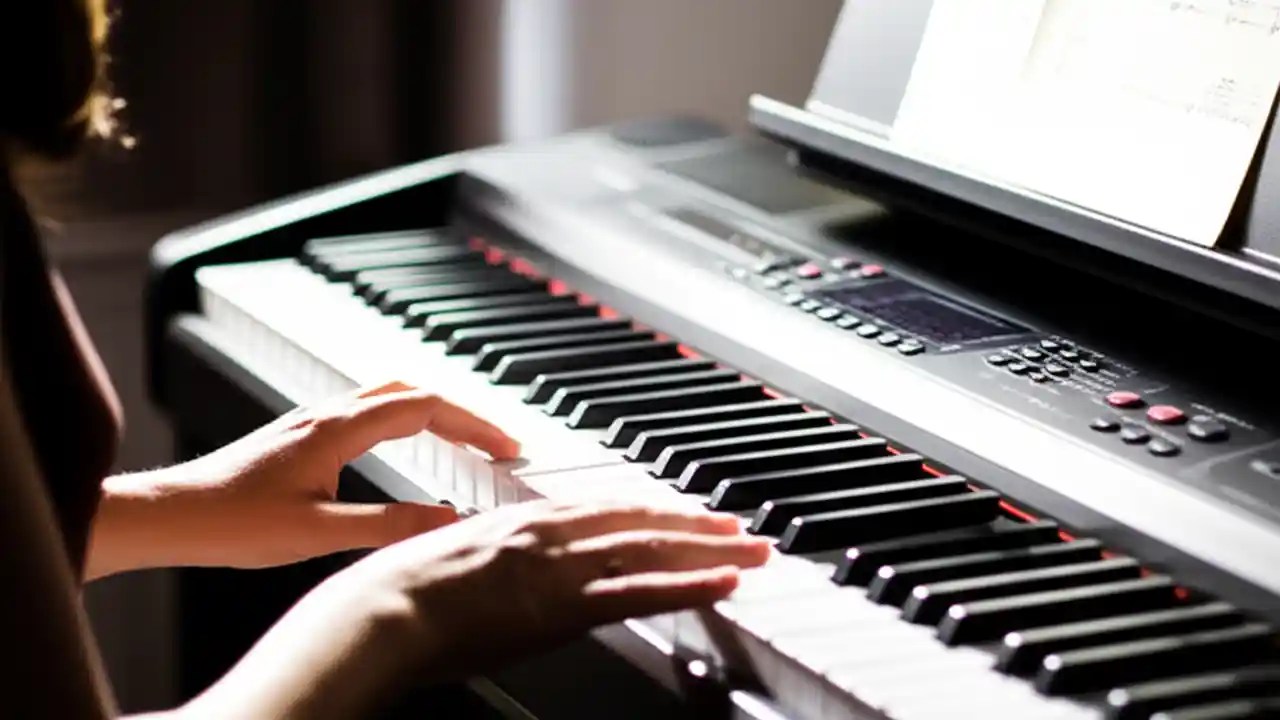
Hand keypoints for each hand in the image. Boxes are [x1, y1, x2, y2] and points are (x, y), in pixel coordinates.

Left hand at [87, 381, 519, 578]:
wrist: (171, 514)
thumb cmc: (232, 523)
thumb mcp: (318, 532)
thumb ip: (388, 524)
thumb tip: (448, 520)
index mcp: (338, 428)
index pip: (425, 408)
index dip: (474, 425)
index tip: (507, 447)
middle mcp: (327, 413)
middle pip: (412, 390)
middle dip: (462, 412)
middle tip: (495, 442)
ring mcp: (311, 419)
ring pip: (387, 395)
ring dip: (433, 410)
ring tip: (463, 440)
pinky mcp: (300, 434)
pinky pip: (366, 410)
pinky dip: (403, 419)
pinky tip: (403, 445)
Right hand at [347, 500, 771, 677]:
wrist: (380, 613)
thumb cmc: (400, 592)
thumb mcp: (455, 555)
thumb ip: (496, 554)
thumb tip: (513, 567)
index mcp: (523, 518)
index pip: (606, 505)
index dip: (654, 507)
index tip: (686, 512)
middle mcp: (550, 533)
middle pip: (641, 520)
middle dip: (697, 524)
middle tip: (742, 528)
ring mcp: (560, 567)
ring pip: (652, 549)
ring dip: (711, 551)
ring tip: (751, 553)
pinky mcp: (564, 606)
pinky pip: (640, 592)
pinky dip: (687, 586)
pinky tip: (722, 586)